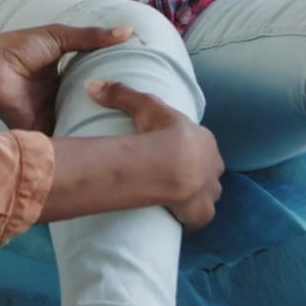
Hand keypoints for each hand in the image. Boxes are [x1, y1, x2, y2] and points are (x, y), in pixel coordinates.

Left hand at [0, 24, 135, 133]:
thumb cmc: (20, 48)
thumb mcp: (59, 36)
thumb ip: (91, 37)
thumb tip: (128, 30)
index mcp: (64, 73)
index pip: (93, 81)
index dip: (112, 84)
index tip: (139, 87)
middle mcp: (60, 94)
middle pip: (88, 104)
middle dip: (108, 110)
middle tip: (137, 118)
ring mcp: (52, 113)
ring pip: (78, 122)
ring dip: (95, 127)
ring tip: (127, 134)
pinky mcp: (42, 128)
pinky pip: (63, 137)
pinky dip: (77, 142)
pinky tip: (102, 148)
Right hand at [89, 80, 223, 230]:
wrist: (171, 165)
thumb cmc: (162, 133)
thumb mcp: (143, 106)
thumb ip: (120, 93)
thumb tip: (92, 84)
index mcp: (204, 141)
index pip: (200, 146)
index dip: (189, 151)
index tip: (173, 154)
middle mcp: (213, 166)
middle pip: (208, 171)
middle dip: (197, 174)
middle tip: (174, 178)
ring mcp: (210, 191)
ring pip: (208, 195)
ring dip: (197, 197)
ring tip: (175, 200)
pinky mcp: (203, 212)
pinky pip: (200, 218)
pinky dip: (191, 220)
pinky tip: (178, 220)